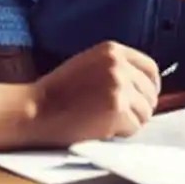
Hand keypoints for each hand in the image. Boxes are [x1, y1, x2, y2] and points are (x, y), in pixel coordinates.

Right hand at [27, 41, 159, 144]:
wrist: (33, 110)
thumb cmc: (57, 93)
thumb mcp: (89, 65)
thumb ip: (116, 69)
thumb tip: (145, 86)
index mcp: (113, 50)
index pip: (151, 68)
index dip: (150, 87)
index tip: (143, 99)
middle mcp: (119, 65)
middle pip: (150, 93)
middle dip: (137, 108)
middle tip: (115, 116)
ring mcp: (119, 86)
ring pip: (145, 112)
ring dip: (129, 121)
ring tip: (103, 120)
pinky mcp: (116, 108)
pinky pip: (134, 127)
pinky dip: (120, 133)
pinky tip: (100, 128)